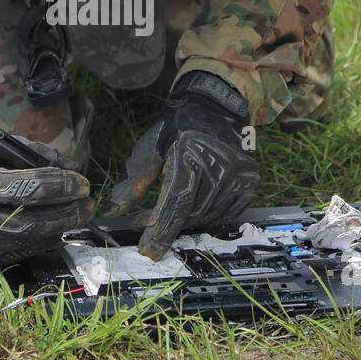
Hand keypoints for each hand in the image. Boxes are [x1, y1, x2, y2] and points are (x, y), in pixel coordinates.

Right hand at [0, 135, 92, 265]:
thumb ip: (35, 156)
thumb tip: (73, 168)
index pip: (27, 188)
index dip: (60, 185)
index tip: (82, 181)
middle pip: (34, 219)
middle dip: (69, 211)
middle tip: (89, 201)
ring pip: (30, 239)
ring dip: (63, 226)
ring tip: (81, 213)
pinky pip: (22, 251)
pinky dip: (46, 238)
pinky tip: (60, 227)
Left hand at [106, 71, 258, 260]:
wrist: (211, 109)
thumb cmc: (175, 129)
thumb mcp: (148, 150)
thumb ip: (132, 184)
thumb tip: (112, 212)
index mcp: (190, 157)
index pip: (174, 204)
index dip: (159, 231)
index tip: (146, 250)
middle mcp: (218, 167)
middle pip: (190, 214)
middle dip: (166, 227)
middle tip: (145, 227)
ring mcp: (238, 175)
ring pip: (206, 217)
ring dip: (183, 223)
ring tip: (164, 215)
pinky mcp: (248, 182)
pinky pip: (224, 214)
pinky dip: (204, 217)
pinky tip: (188, 209)